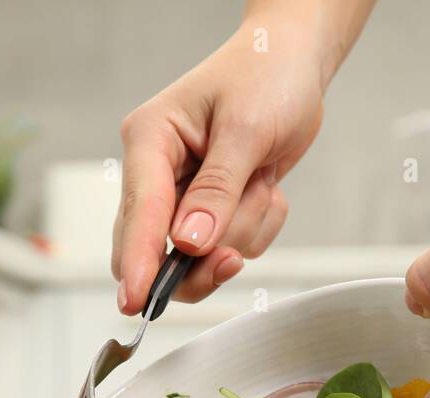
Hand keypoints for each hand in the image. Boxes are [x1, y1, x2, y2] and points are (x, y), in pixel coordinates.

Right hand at [112, 18, 329, 312]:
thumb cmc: (266, 77)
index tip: (136, 301)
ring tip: (261, 183)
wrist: (293, 64)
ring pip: (196, 256)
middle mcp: (156, 172)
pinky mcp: (207, 211)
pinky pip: (228, 248)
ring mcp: (180, 195)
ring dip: (240, 232)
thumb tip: (188, 243)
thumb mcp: (247, 129)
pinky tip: (264, 187)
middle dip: (199, 258)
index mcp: (149, 140)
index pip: (138, 212)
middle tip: (231, 258)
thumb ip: (217, 190)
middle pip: (153, 250)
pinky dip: (256, 228)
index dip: (139, 261)